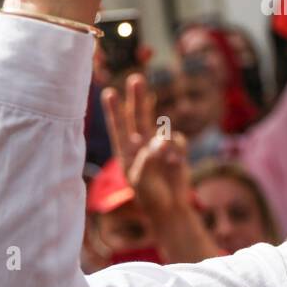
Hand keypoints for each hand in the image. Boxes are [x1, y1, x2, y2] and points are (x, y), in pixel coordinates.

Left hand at [102, 73, 191, 216]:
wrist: (171, 208)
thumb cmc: (150, 196)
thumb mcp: (142, 181)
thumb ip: (147, 160)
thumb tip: (159, 141)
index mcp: (126, 152)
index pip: (118, 127)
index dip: (114, 110)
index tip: (109, 92)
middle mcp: (141, 144)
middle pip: (138, 116)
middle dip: (137, 98)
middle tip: (136, 79)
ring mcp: (159, 145)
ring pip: (161, 126)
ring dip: (164, 140)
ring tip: (165, 160)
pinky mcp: (176, 149)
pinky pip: (177, 140)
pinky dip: (177, 151)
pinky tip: (175, 165)